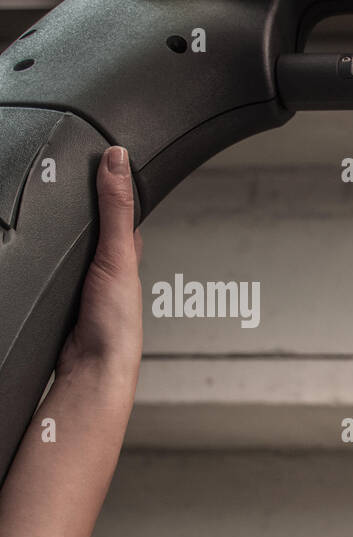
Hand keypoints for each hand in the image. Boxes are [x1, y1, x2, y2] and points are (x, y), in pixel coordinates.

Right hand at [56, 146, 143, 374]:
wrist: (92, 368)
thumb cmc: (116, 322)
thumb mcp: (117, 255)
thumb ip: (114, 209)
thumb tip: (117, 160)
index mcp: (126, 254)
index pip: (120, 211)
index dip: (109, 186)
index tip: (98, 158)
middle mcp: (107, 268)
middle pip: (89, 229)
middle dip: (74, 210)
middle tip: (54, 181)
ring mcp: (83, 285)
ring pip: (68, 250)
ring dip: (56, 239)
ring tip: (38, 210)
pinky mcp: (61, 299)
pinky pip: (50, 271)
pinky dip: (42, 261)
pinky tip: (33, 258)